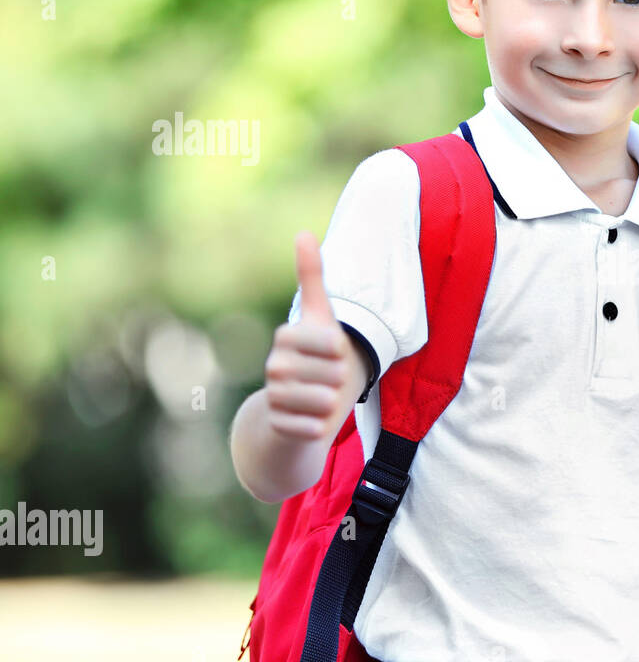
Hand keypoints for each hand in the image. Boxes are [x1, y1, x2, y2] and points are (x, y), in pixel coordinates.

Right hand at [264, 231, 350, 441]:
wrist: (302, 403)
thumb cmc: (319, 356)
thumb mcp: (322, 316)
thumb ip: (313, 277)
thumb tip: (303, 232)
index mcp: (286, 337)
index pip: (331, 342)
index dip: (342, 349)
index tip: (335, 351)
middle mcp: (274, 366)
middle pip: (332, 374)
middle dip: (341, 378)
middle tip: (332, 379)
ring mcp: (274, 396)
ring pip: (323, 402)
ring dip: (333, 402)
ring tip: (326, 398)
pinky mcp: (278, 426)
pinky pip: (313, 428)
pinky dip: (321, 426)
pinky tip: (314, 420)